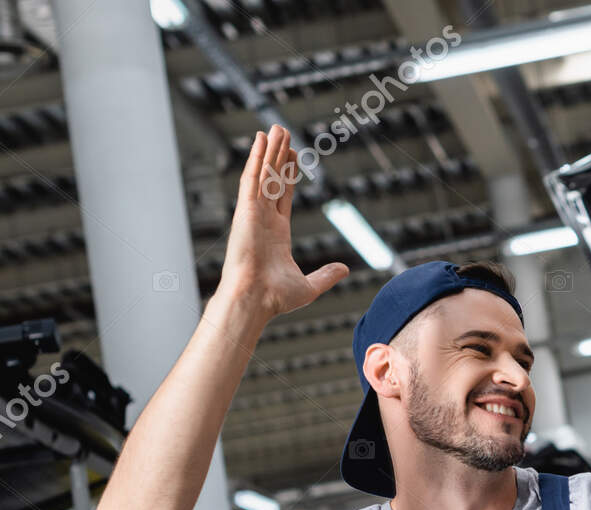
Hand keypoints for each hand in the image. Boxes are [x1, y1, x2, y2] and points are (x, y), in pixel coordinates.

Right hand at [217, 126, 347, 323]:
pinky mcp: (246, 209)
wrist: (255, 299)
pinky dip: (256, 157)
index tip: (292, 157)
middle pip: (273, 179)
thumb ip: (326, 275)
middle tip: (283, 133)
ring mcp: (254, 212)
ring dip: (270, 150)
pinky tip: (261, 139)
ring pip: (264, 173)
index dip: (287, 175)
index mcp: (277, 233)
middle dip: (278, 156)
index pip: (283, 196)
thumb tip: (344, 269)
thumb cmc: (275, 298)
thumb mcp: (310, 286)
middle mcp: (264, 219)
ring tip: (276, 128)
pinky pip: (252, 177)